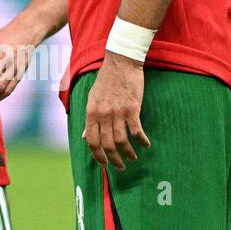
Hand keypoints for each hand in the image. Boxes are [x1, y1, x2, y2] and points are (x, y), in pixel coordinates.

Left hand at [84, 52, 150, 169]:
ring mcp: (118, 112)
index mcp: (91, 113)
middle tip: (121, 167)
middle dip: (114, 160)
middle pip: (107, 145)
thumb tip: (84, 137)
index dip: (98, 156)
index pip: (91, 142)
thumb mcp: (92, 99)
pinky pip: (137, 130)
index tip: (104, 165)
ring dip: (128, 153)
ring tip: (133, 158)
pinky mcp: (132, 108)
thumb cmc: (106, 80)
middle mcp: (103, 115)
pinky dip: (142, 140)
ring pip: (122, 141)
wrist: (121, 62)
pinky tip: (146, 144)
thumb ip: (90, 120)